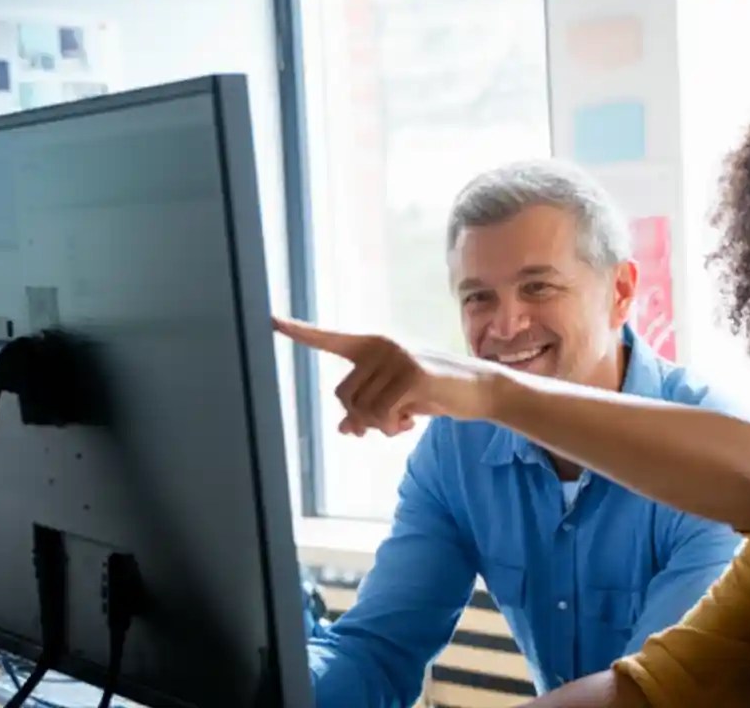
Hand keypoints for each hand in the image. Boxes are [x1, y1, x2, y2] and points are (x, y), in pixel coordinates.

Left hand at [273, 317, 501, 436]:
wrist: (479, 391)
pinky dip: (393, 427)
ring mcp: (397, 357)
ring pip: (361, 409)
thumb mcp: (395, 401)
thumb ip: (367, 410)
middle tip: (389, 422)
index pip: (329, 339)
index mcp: (372, 345)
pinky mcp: (413, 375)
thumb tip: (344, 429)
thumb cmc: (434, 393)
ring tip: (403, 419)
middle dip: (362, 418)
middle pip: (343, 395)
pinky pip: (382, 414)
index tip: (270, 320)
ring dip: (381, 426)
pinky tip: (412, 422)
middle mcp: (381, 345)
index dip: (299, 332)